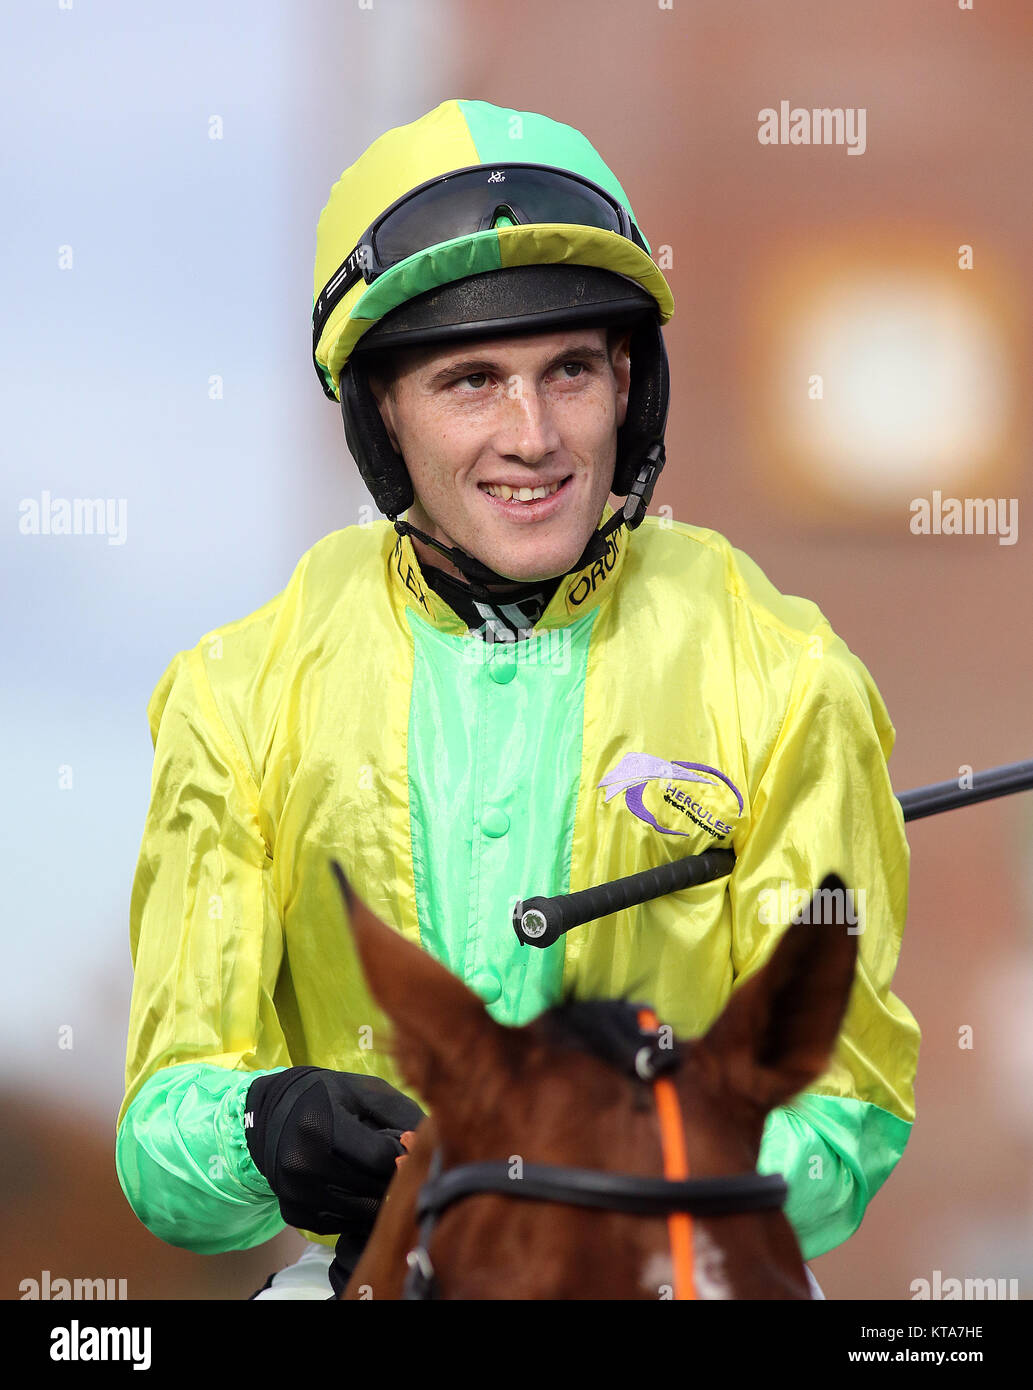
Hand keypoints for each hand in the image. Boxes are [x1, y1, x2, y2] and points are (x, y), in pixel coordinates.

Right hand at [244, 1067, 424, 1233]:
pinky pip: (344, 1224)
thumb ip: (400, 1115)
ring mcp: (297, 1195)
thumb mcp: (364, 1091)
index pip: (381, 1159)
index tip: (409, 1145)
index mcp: (320, 1126)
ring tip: (378, 1173)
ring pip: (362, 1213)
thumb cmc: (327, 1096)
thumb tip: (432, 1146)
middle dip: (394, 1177)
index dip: (403, 1154)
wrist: (272, 1115)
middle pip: (373, 1188)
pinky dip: (358, 1209)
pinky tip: (357, 1186)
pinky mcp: (296, 1216)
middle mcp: (303, 1166)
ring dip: (379, 1196)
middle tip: (398, 1161)